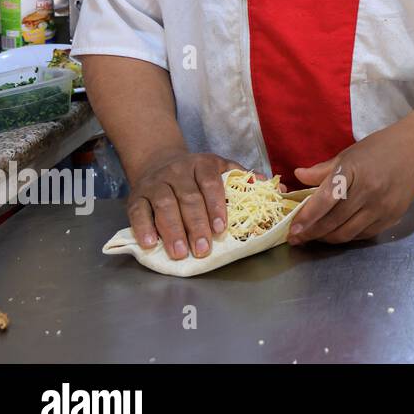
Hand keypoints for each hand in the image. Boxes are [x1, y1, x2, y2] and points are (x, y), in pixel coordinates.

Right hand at [126, 152, 241, 259]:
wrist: (158, 160)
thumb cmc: (197, 173)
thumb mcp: (221, 168)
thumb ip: (244, 179)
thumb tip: (277, 190)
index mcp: (203, 164)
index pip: (210, 183)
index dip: (216, 206)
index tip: (221, 228)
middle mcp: (178, 171)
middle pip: (188, 198)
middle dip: (196, 225)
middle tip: (202, 249)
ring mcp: (155, 183)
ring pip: (164, 205)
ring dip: (172, 230)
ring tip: (180, 252)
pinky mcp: (136, 196)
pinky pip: (138, 212)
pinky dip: (143, 228)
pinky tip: (150, 243)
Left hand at [287, 126, 413, 244]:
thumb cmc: (381, 148)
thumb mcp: (349, 153)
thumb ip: (323, 170)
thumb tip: (298, 176)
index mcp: (353, 171)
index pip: (325, 200)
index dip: (307, 216)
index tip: (293, 229)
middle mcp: (368, 192)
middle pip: (334, 221)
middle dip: (312, 233)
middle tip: (297, 237)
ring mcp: (382, 207)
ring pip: (347, 233)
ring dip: (327, 238)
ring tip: (315, 236)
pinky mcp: (392, 217)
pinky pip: (363, 234)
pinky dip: (347, 236)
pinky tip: (338, 232)